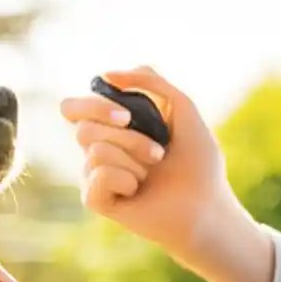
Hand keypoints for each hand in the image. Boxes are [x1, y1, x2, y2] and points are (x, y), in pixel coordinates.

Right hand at [60, 66, 274, 281]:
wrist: (205, 206)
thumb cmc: (197, 162)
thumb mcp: (182, 106)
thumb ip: (150, 81)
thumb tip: (106, 74)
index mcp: (112, 126)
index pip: (75, 108)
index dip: (91, 105)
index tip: (126, 115)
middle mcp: (98, 148)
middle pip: (82, 126)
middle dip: (127, 136)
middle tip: (158, 152)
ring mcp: (94, 175)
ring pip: (94, 150)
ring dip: (135, 158)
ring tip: (153, 172)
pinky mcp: (94, 199)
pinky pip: (97, 176)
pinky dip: (126, 180)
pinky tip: (137, 191)